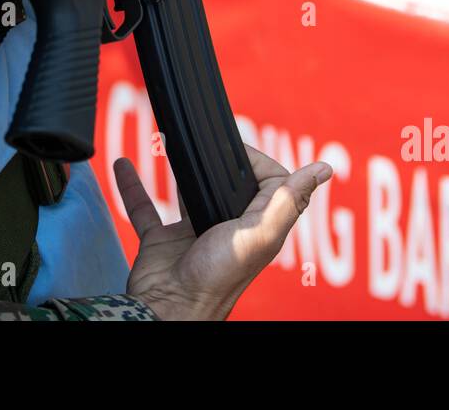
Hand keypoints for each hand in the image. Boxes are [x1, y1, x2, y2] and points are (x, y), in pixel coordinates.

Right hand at [114, 145, 332, 319]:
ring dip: (181, 171)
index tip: (240, 149)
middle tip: (210, 141)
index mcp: (256, 227)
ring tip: (175, 144)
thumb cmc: (217, 277)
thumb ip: (286, 200)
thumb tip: (323, 168)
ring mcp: (192, 234)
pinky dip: (134, 186)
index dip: (260, 162)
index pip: (271, 183)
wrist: (168, 307)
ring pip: (187, 194)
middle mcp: (227, 229)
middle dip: (222, 162)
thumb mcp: (259, 234)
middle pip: (231, 186)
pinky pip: (145, 208)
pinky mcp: (161, 241)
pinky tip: (125, 165)